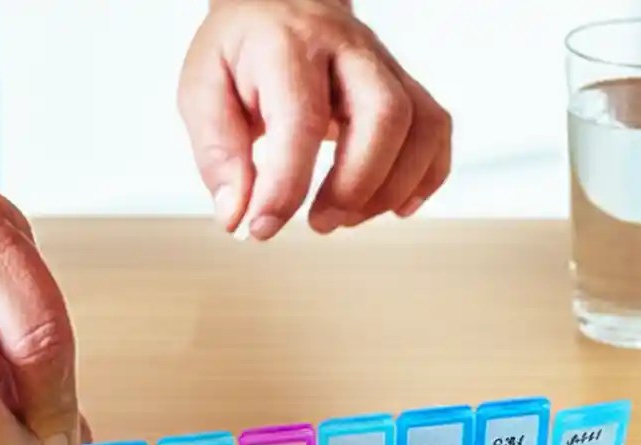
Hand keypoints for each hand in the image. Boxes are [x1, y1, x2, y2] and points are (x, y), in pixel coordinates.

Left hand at [178, 0, 451, 239]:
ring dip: (392, 188)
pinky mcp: (404, 86)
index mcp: (288, 44)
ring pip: (421, 125)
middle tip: (319, 222)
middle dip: (357, 185)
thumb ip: (218, 152)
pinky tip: (393, 205)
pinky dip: (425, 177)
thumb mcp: (203, 89)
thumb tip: (237, 215)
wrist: (279, 2)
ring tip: (347, 217)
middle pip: (385, 114)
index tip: (261, 226)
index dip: (285, 185)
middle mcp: (348, 48)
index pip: (301, 118)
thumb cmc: (241, 50)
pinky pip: (436, 130)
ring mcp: (384, 65)